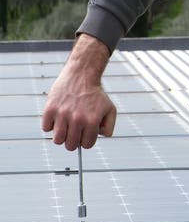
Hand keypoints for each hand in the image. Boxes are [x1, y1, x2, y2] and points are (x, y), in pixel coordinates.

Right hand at [41, 34, 115, 149]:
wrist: (81, 75)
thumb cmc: (95, 94)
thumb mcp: (110, 109)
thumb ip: (109, 127)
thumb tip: (99, 137)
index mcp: (92, 121)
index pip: (86, 145)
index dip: (86, 140)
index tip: (85, 133)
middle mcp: (77, 119)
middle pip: (70, 146)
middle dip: (73, 140)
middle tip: (74, 131)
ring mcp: (62, 114)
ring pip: (57, 140)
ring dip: (61, 136)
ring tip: (66, 126)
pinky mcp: (50, 108)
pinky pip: (46, 128)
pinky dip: (50, 125)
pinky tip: (58, 117)